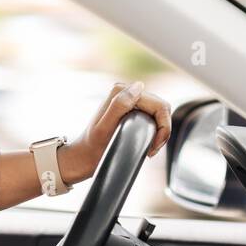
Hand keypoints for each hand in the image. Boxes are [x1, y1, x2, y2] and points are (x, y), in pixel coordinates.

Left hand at [57, 80, 172, 184]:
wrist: (83, 158)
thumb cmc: (91, 147)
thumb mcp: (103, 128)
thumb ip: (119, 105)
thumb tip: (138, 87)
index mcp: (121, 92)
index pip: (159, 105)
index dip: (162, 127)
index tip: (152, 147)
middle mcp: (126, 93)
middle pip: (161, 108)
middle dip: (162, 130)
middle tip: (152, 149)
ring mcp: (130, 102)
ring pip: (159, 114)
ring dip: (159, 132)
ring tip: (149, 148)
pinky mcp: (131, 112)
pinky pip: (153, 118)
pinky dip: (154, 132)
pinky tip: (146, 144)